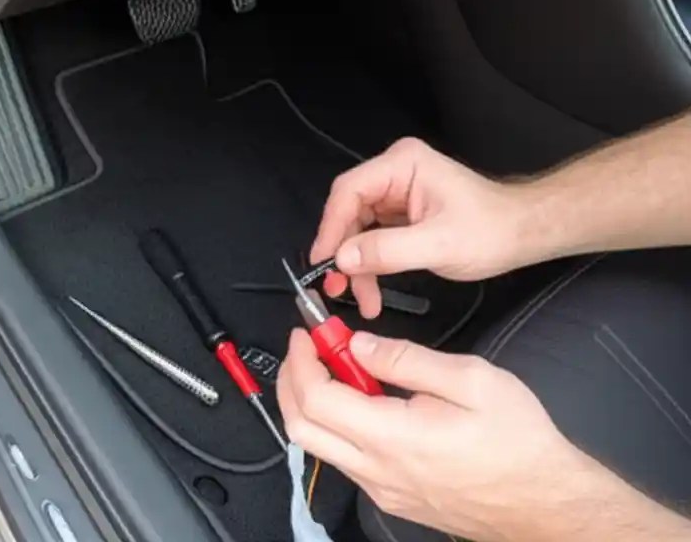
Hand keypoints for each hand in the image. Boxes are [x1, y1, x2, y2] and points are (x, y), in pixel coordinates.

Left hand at [277, 330, 608, 541]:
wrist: (546, 503)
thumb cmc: (520, 444)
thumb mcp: (472, 380)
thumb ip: (408, 359)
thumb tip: (359, 346)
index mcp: (393, 439)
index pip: (316, 398)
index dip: (302, 360)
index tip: (307, 334)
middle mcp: (377, 471)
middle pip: (300, 427)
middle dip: (291, 381)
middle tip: (305, 349)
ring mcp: (381, 489)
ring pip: (319, 446)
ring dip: (311, 403)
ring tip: (333, 368)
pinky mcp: (390, 497)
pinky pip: (344, 460)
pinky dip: (335, 425)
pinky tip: (359, 400)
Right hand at [311, 137, 532, 317]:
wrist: (523, 234)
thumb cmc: (493, 230)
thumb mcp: (438, 244)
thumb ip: (387, 250)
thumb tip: (342, 259)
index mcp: (403, 165)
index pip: (349, 192)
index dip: (331, 227)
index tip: (323, 260)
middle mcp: (395, 174)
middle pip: (348, 211)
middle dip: (342, 252)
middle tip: (335, 285)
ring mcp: (396, 194)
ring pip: (356, 229)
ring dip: (355, 265)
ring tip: (359, 297)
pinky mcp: (400, 214)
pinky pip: (370, 239)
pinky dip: (368, 265)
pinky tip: (370, 289)